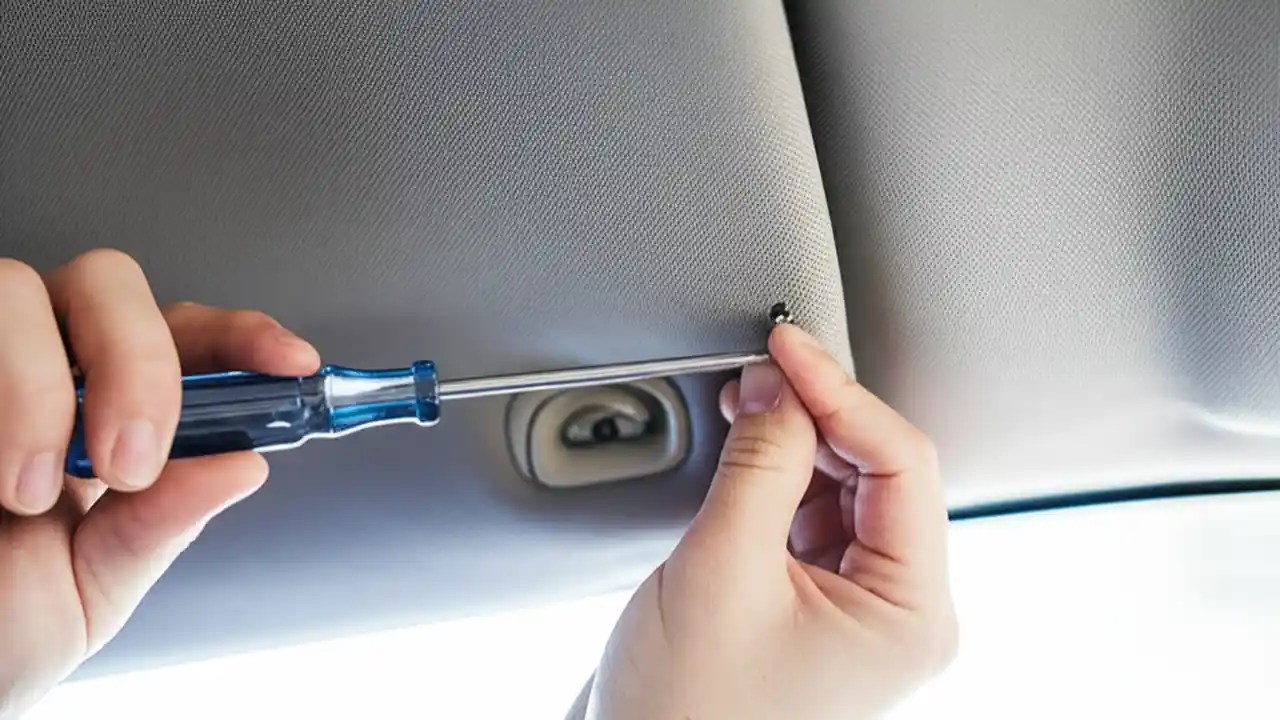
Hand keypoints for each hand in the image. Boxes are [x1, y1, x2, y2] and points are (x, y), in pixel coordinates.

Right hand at [0, 250, 319, 718]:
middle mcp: (45, 368)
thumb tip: (246, 464)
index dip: (244, 336)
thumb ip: (163, 521)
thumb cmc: (1, 619)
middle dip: (137, 363)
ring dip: (40, 389)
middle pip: (108, 283)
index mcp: (108, 409)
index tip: (290, 364)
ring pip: (18, 291)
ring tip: (31, 492)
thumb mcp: (96, 582)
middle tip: (129, 463)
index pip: (188, 336)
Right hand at [587, 324, 956, 719]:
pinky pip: (809, 509)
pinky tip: (746, 446)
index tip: (790, 348)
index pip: (903, 464)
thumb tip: (778, 385)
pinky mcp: (810, 595)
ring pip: (842, 483)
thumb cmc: (686, 716)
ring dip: (795, 437)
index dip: (842, 392)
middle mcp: (895, 609)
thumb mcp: (723, 569)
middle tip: (761, 371)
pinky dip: (777, 469)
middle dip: (816, 413)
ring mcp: (853, 604)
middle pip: (878, 468)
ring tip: (745, 404)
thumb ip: (760, 463)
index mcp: (910, 614)